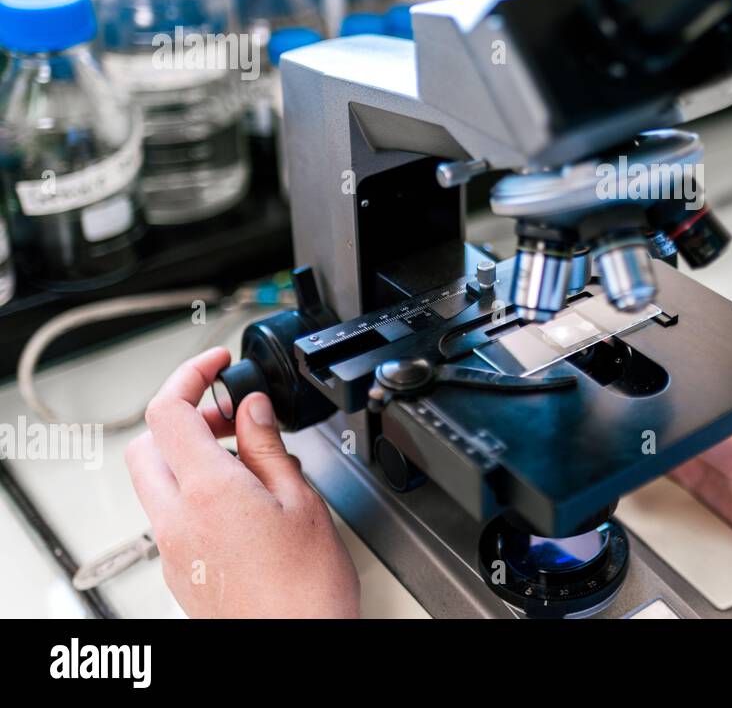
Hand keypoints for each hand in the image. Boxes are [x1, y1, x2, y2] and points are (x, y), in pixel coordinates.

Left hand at [125, 347, 359, 617]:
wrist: (295, 646)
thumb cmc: (306, 589)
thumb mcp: (301, 500)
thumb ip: (267, 446)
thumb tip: (251, 409)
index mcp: (207, 491)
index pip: (168, 410)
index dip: (190, 374)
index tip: (217, 364)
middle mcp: (176, 518)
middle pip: (147, 443)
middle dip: (184, 415)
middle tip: (230, 412)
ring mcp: (172, 546)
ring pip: (156, 478)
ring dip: (187, 452)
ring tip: (245, 455)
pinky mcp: (178, 568)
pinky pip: (170, 512)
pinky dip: (194, 488)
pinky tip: (242, 497)